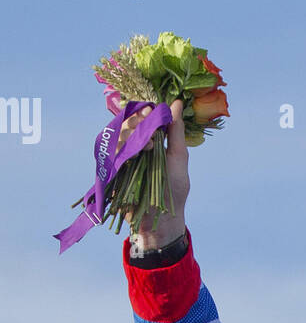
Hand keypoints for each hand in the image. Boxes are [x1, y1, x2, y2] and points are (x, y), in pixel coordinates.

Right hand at [119, 98, 189, 249]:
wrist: (161, 219)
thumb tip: (177, 102)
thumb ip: (176, 131)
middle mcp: (135, 146)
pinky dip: (121, 148)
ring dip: (131, 135)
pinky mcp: (112, 168)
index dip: (144, 110)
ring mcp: (122, 157)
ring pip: (118, 134)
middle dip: (137, 121)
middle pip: (128, 122)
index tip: (151, 109)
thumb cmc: (174, 191)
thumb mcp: (178, 158)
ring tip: (149, 146)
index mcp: (150, 141)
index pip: (142, 117)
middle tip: (148, 125)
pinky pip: (110, 151)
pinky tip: (134, 152)